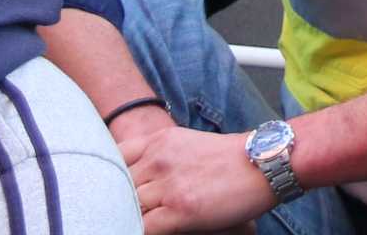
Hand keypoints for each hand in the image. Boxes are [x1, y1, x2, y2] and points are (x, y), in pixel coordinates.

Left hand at [115, 118, 273, 232]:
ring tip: (125, 221)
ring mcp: (168, 185)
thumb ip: (159, 157)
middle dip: (114, 200)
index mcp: (158, 142)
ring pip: (127, 207)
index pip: (113, 158)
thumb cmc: (231, 158)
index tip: (102, 188)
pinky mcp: (180, 210)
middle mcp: (158, 160)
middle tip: (112, 211)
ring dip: (125, 217)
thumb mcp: (187, 144)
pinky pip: (143, 228)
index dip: (104, 175)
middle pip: (116, 185)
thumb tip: (138, 181)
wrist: (264, 162)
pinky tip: (139, 230)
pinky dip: (137, 230)